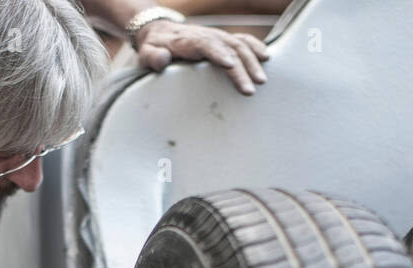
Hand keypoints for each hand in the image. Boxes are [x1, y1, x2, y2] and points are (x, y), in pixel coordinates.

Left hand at [135, 20, 269, 94]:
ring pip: (239, 44)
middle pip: (227, 48)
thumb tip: (161, 60)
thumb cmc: (154, 48)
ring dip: (252, 61)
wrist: (161, 32)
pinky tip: (267, 58)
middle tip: (249, 89)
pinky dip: (255, 47)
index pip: (205, 44)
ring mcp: (217, 36)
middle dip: (240, 68)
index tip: (229, 65)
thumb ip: (152, 57)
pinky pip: (242, 39)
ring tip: (261, 80)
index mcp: (187, 41)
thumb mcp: (146, 53)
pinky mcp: (223, 39)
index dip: (218, 53)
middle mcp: (206, 36)